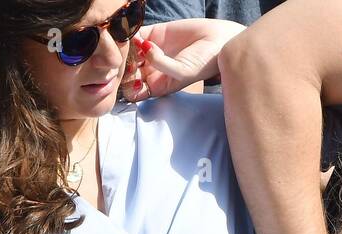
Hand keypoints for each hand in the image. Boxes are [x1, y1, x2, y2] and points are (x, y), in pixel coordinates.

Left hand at [121, 19, 244, 101]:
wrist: (218, 40)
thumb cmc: (204, 63)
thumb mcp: (182, 72)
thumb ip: (160, 64)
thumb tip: (142, 47)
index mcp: (159, 86)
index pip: (133, 91)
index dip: (126, 87)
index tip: (131, 79)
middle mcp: (152, 71)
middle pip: (125, 72)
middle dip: (122, 68)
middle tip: (129, 61)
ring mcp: (150, 52)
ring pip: (126, 53)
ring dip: (125, 51)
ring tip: (137, 48)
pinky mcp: (152, 33)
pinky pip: (133, 35)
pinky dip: (131, 35)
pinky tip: (140, 37)